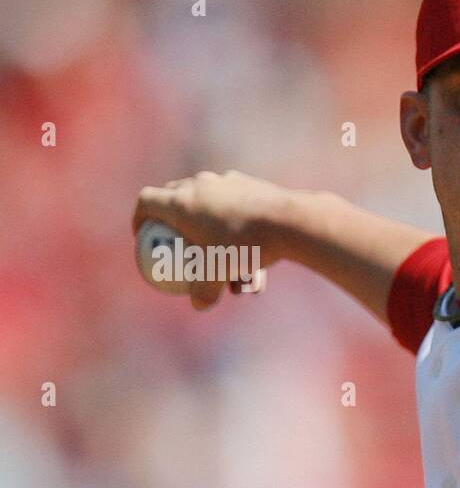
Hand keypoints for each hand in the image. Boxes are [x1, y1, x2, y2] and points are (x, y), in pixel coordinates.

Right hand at [132, 169, 295, 309]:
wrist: (290, 221)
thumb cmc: (246, 245)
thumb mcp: (220, 272)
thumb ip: (204, 291)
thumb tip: (199, 305)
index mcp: (182, 201)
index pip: (147, 202)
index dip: (140, 219)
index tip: (146, 236)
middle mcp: (201, 185)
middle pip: (177, 201)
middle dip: (178, 228)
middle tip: (182, 247)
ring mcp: (227, 181)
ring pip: (213, 210)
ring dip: (218, 241)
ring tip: (236, 275)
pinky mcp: (250, 185)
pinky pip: (237, 209)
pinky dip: (240, 234)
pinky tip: (256, 263)